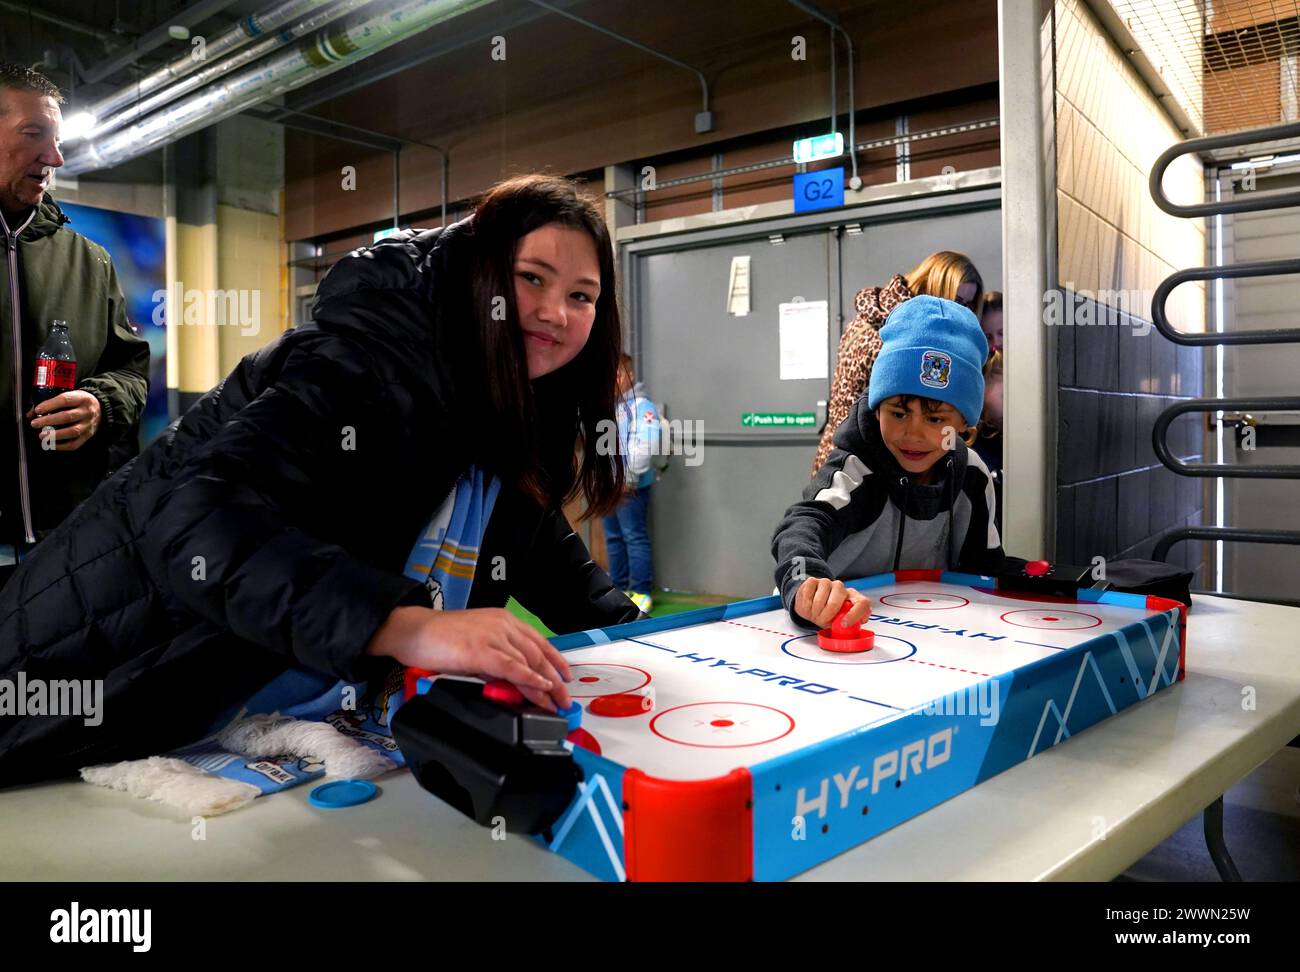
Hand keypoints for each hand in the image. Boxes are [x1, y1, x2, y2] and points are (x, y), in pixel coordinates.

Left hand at [27, 390, 100, 450]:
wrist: (100, 409)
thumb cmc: (80, 402)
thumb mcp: (71, 396)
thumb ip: (52, 403)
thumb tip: (31, 414)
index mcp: (82, 398)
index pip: (65, 400)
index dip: (50, 405)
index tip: (38, 410)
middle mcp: (87, 412)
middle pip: (67, 416)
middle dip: (48, 421)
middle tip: (35, 424)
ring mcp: (88, 425)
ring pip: (72, 431)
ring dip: (55, 434)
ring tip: (42, 435)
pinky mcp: (87, 436)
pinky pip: (75, 444)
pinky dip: (61, 446)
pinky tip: (51, 443)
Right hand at [365, 606, 571, 710]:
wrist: (414, 631)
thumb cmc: (441, 639)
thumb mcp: (477, 645)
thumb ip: (497, 660)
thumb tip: (516, 682)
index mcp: (504, 621)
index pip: (539, 641)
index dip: (556, 661)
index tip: (566, 678)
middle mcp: (503, 626)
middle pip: (539, 654)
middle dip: (555, 679)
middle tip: (565, 700)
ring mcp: (493, 637)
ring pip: (529, 662)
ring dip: (545, 686)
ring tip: (555, 703)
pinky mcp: (481, 651)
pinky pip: (511, 667)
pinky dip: (529, 679)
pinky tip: (539, 688)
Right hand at [793, 578, 871, 627]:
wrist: (810, 605)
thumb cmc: (827, 615)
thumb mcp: (838, 623)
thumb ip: (846, 625)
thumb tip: (846, 628)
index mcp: (853, 598)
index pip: (863, 603)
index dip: (855, 615)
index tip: (844, 624)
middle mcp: (841, 588)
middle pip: (836, 602)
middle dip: (826, 616)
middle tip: (821, 621)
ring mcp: (827, 582)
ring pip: (820, 600)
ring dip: (814, 612)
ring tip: (814, 614)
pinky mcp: (813, 581)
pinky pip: (808, 595)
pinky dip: (806, 605)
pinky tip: (809, 606)